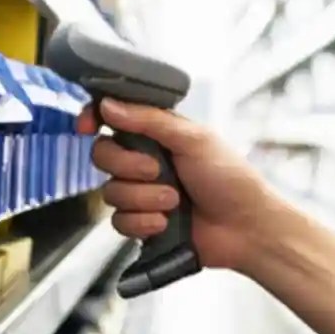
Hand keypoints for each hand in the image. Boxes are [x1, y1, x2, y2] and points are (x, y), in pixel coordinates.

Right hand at [78, 98, 278, 272]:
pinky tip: (165, 224)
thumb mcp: (194, 140)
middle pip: (103, 155)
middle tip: (157, 171)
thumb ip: (150, 121)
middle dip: (126, 165)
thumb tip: (108, 105)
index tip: (89, 126)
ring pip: (111, 192)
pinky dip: (142, 222)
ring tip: (174, 202)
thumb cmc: (230, 178)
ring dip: (143, 198)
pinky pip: (119, 222)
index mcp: (158, 134)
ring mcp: (143, 193)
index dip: (95, 119)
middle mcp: (146, 161)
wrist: (246, 228)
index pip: (114, 119)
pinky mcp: (144, 223)